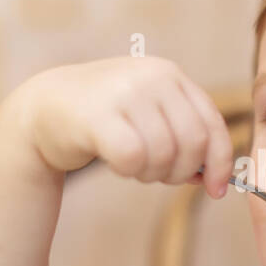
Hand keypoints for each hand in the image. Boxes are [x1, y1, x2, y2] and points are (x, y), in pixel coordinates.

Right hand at [17, 56, 234, 198]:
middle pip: (193, 143)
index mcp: (170, 74)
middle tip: (158, 177)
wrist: (44, 108)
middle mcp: (152, 76)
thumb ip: (182, 138)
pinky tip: (116, 163)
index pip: (212, 124)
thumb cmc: (105, 120)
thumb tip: (215, 180)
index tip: (217, 191)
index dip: (221, 163)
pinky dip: (129, 171)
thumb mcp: (150, 118)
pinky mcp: (98, 115)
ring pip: (164, 155)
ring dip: (151, 174)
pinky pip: (133, 159)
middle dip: (181, 172)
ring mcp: (124, 92)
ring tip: (133, 166)